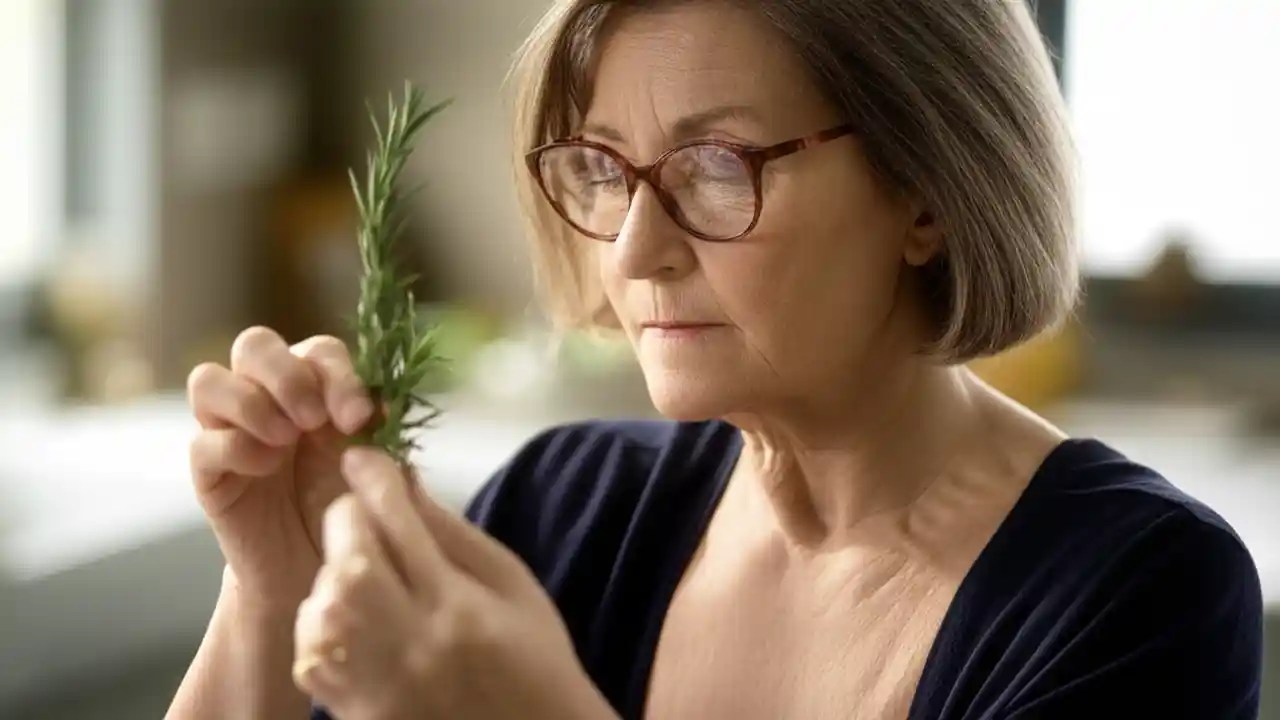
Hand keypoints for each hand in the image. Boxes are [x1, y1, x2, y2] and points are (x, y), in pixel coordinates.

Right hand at [186, 326, 375, 608]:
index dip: (339, 375)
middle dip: (287, 375)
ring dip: (251, 402)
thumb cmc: (350, 512)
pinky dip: (234, 447)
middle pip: (254, 345)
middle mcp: (266, 399)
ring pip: (208, 380)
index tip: (359, 418)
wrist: (318, 574)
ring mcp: (229, 431)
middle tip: (314, 420)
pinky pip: (201, 443)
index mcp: (314, 389)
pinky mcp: (207, 473)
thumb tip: (388, 402)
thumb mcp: (377, 471)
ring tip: (285, 440)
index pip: (317, 352)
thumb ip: (382, 435)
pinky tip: (265, 468)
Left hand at [292, 447, 615, 719]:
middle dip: (347, 520)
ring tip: (368, 574)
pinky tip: (355, 619)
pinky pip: (309, 646)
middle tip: (365, 514)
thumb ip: (451, 531)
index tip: (363, 456)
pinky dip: (323, 621)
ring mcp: (372, 684)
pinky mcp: (348, 709)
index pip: (397, 521)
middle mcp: (408, 646)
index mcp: (457, 607)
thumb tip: (401, 478)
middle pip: (348, 558)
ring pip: (320, 599)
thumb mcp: (509, 582)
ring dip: (333, 572)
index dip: (374, 476)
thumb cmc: (531, 656)